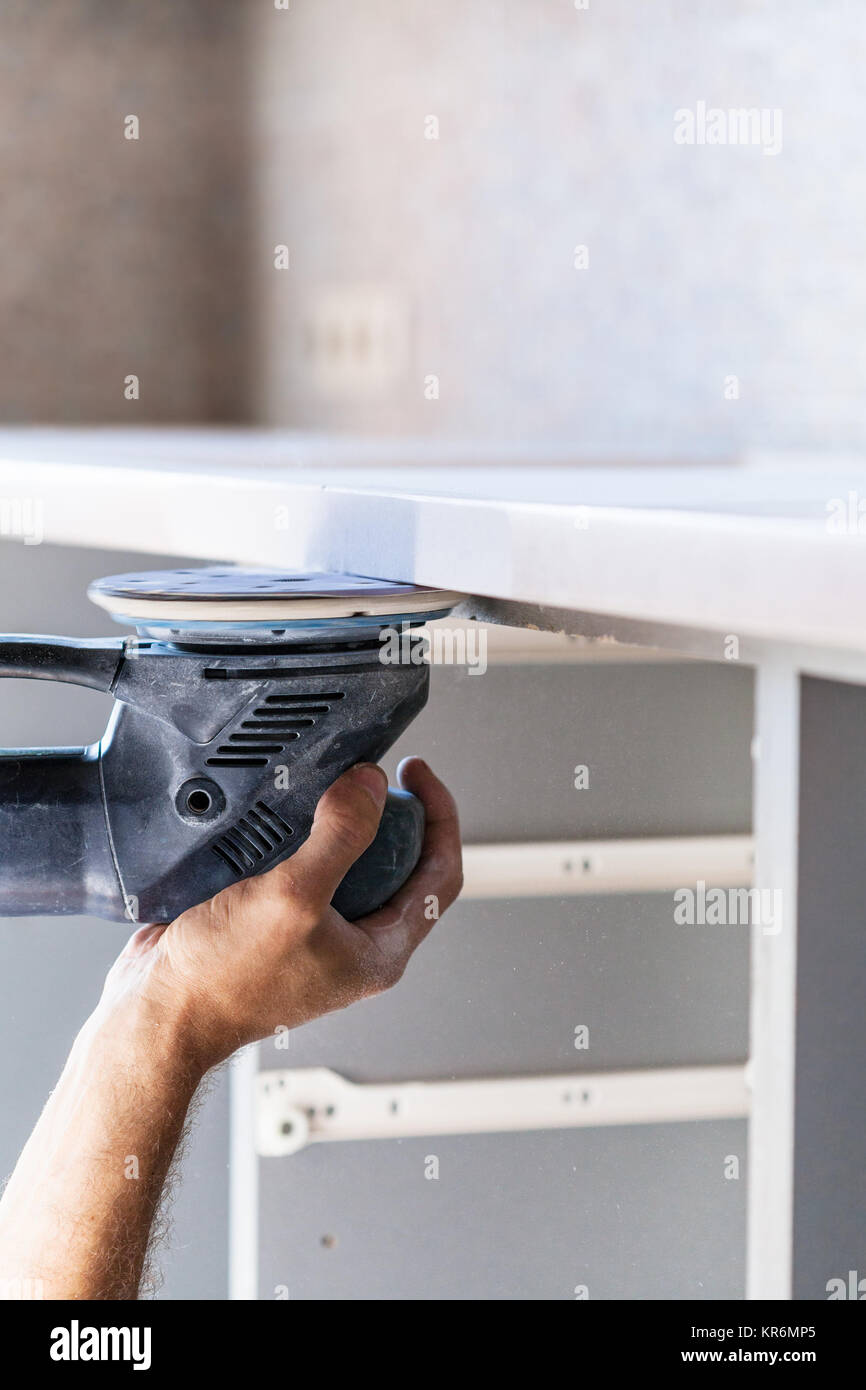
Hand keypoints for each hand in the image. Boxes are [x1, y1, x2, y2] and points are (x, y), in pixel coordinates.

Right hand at [97, 757, 462, 1071]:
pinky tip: (276, 814)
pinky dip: (296, 837)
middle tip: (367, 772)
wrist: (158, 1011)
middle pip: (398, 865)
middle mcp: (354, 945)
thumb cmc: (225, 979)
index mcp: (380, 952)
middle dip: (388, 813)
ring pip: (348, 863)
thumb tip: (371, 784)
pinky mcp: (275, 922)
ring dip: (338, 822)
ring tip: (321, 786)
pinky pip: (302, 868)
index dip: (439, 817)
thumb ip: (342, 837)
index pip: (439, 874)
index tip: (413, 771)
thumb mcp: (294, 897)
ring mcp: (314, 935)